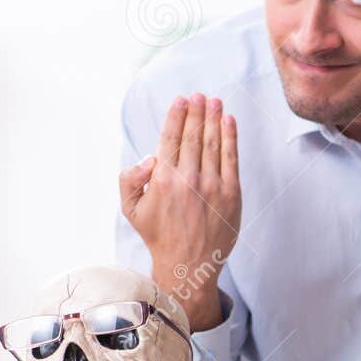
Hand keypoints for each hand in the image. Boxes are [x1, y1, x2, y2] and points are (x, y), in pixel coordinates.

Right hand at [119, 93, 239, 331]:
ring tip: (215, 101)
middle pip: (193, 136)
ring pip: (212, 143)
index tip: (181, 99)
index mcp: (162, 180)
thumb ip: (129, 179)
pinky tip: (229, 121)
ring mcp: (212, 187)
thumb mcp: (131, 210)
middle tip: (200, 95)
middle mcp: (187, 180)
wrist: (189, 265)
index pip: (170, 138)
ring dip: (214, 118)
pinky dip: (230, 137)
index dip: (177, 115)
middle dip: (197, 111)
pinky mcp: (231, 195)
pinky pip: (231, 159)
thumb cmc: (158, 235)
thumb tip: (148, 157)